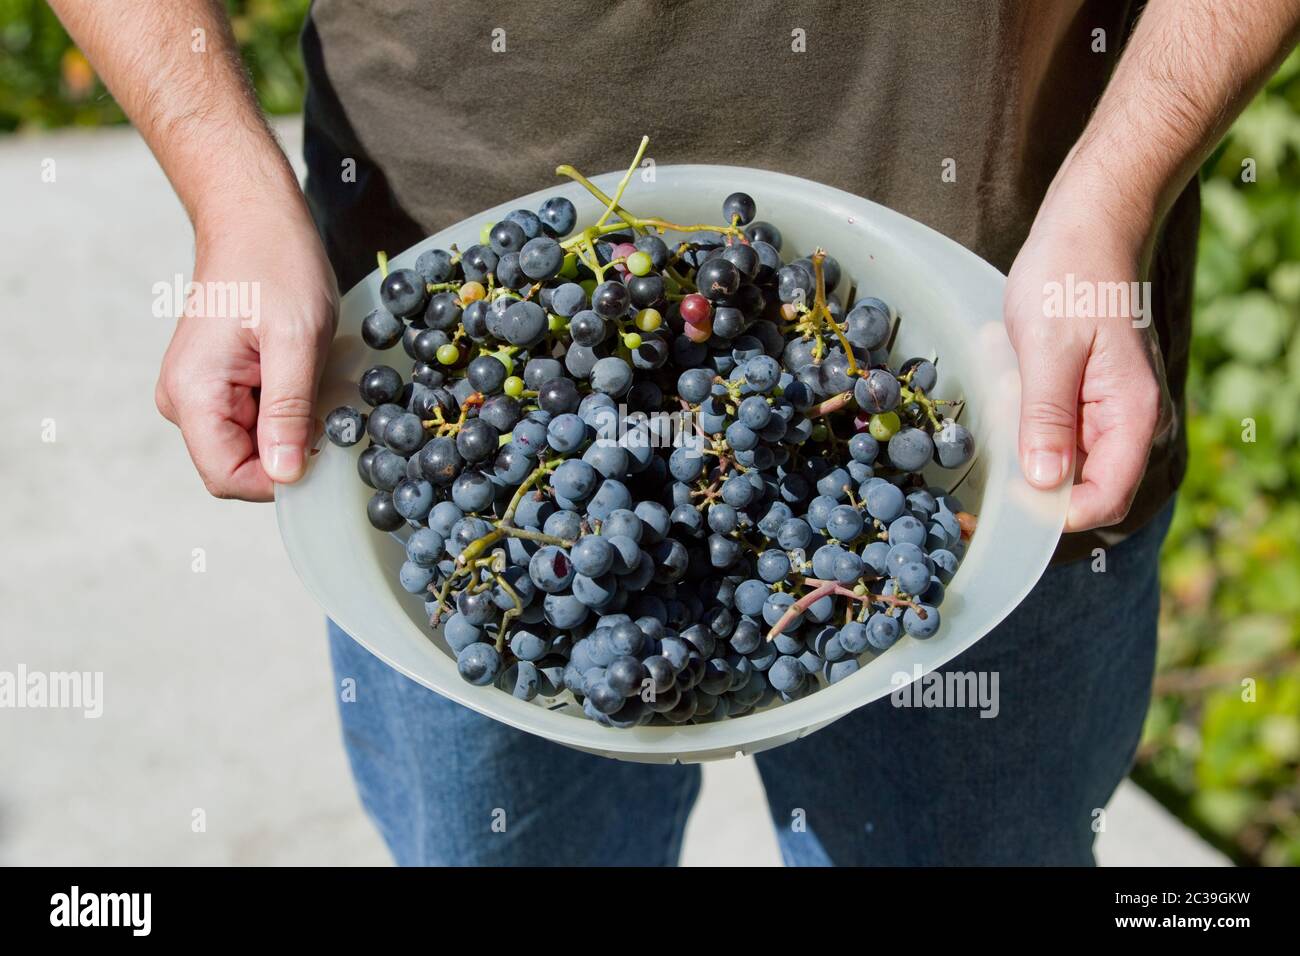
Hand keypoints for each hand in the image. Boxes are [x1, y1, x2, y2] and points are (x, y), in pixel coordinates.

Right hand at [155, 198, 337, 500]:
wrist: (254, 217)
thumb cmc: (275, 264)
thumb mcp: (297, 339)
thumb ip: (289, 411)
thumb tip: (286, 476)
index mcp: (192, 394)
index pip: (229, 478)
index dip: (280, 479)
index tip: (322, 444)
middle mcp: (184, 401)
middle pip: (241, 466)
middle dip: (290, 447)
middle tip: (322, 398)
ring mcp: (198, 393)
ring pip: (254, 445)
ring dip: (293, 424)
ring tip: (309, 373)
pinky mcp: (218, 383)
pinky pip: (258, 420)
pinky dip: (289, 406)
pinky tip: (302, 370)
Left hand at [1003, 196, 1165, 531]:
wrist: (1090, 225)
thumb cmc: (1072, 276)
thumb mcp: (1048, 348)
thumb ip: (1047, 419)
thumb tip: (1045, 484)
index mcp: (1132, 415)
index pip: (1103, 500)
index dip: (1053, 511)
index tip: (1006, 492)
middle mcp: (1130, 422)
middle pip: (1080, 487)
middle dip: (1030, 464)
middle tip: (1004, 408)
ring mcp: (1110, 411)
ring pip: (1059, 457)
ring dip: (1023, 431)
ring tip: (1009, 376)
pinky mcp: (1089, 398)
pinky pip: (1052, 427)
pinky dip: (1023, 411)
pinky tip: (1011, 370)